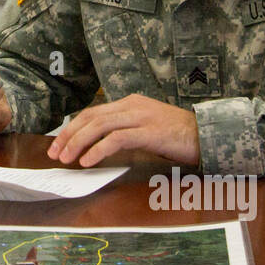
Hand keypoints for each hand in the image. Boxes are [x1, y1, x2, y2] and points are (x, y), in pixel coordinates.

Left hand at [47, 94, 199, 167]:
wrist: (208, 135)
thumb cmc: (178, 136)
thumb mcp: (147, 127)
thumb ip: (125, 131)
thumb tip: (97, 146)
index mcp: (130, 103)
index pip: (93, 113)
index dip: (73, 128)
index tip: (59, 144)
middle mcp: (132, 106)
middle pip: (91, 117)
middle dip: (69, 135)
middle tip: (55, 153)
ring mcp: (141, 117)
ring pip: (99, 126)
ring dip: (79, 143)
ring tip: (67, 159)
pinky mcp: (149, 132)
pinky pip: (117, 139)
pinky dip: (98, 150)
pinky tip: (88, 161)